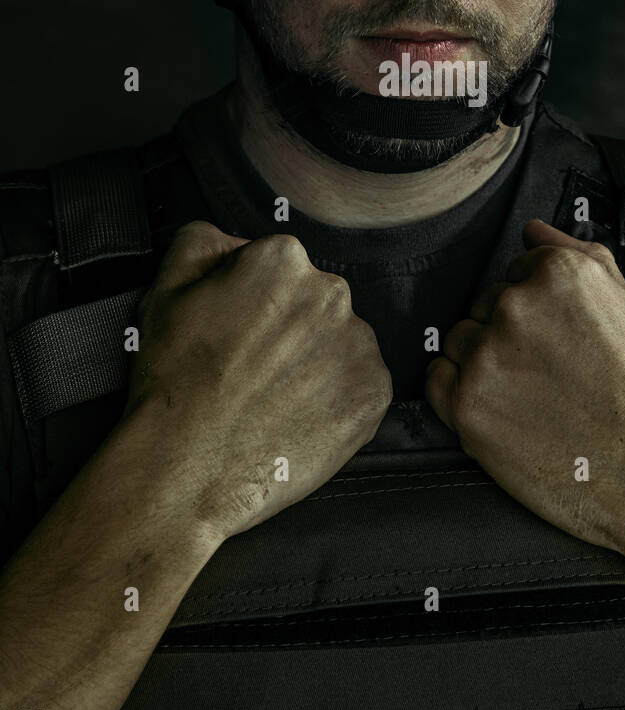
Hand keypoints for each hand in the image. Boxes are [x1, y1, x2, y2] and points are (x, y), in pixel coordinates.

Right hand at [124, 221, 391, 541]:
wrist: (185, 469)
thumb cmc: (175, 386)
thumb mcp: (165, 290)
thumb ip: (204, 242)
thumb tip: (235, 239)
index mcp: (282, 259)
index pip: (281, 267)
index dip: (255, 301)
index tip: (240, 331)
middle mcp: (330, 293)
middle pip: (315, 302)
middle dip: (291, 328)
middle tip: (253, 368)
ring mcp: (356, 345)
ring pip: (340, 342)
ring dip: (316, 363)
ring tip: (273, 397)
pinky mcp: (373, 393)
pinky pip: (362, 385)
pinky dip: (337, 400)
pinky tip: (298, 415)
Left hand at [425, 218, 624, 553]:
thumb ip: (574, 253)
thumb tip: (531, 228)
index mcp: (556, 274)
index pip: (515, 274)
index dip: (538, 312)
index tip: (559, 342)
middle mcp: (516, 306)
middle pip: (484, 307)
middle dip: (509, 336)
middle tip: (550, 375)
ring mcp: (487, 357)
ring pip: (458, 341)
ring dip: (483, 363)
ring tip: (532, 396)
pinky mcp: (466, 406)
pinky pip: (436, 380)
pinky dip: (458, 393)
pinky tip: (503, 411)